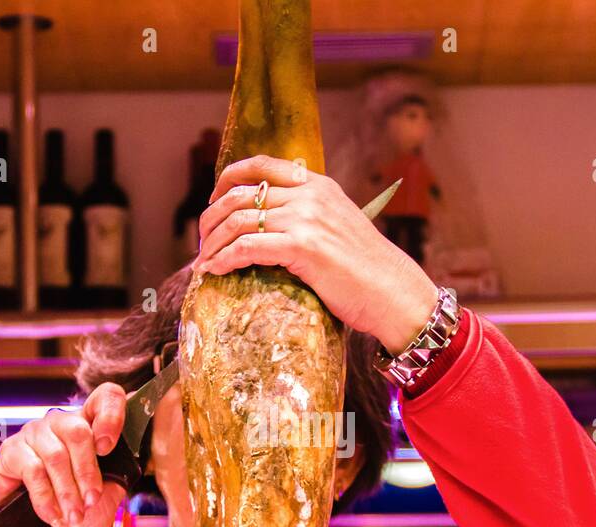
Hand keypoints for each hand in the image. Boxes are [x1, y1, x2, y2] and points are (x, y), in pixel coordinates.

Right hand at [0, 383, 129, 526]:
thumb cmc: (83, 514)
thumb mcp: (110, 493)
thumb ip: (120, 470)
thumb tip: (126, 456)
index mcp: (91, 425)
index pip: (106, 397)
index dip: (111, 415)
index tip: (108, 449)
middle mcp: (60, 423)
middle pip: (78, 431)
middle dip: (88, 473)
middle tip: (91, 501)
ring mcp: (34, 434)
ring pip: (56, 455)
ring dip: (68, 492)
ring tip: (74, 516)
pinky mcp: (10, 452)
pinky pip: (32, 470)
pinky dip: (46, 499)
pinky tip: (53, 516)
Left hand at [194, 155, 438, 353]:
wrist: (393, 292)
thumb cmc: (367, 270)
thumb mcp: (339, 227)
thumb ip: (309, 217)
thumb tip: (273, 225)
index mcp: (317, 185)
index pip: (260, 166)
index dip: (227, 179)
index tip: (214, 201)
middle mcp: (309, 195)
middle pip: (240, 194)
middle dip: (211, 218)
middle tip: (202, 240)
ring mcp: (306, 219)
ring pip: (238, 221)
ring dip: (212, 242)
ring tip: (204, 260)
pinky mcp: (302, 247)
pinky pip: (247, 247)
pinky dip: (224, 259)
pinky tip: (215, 271)